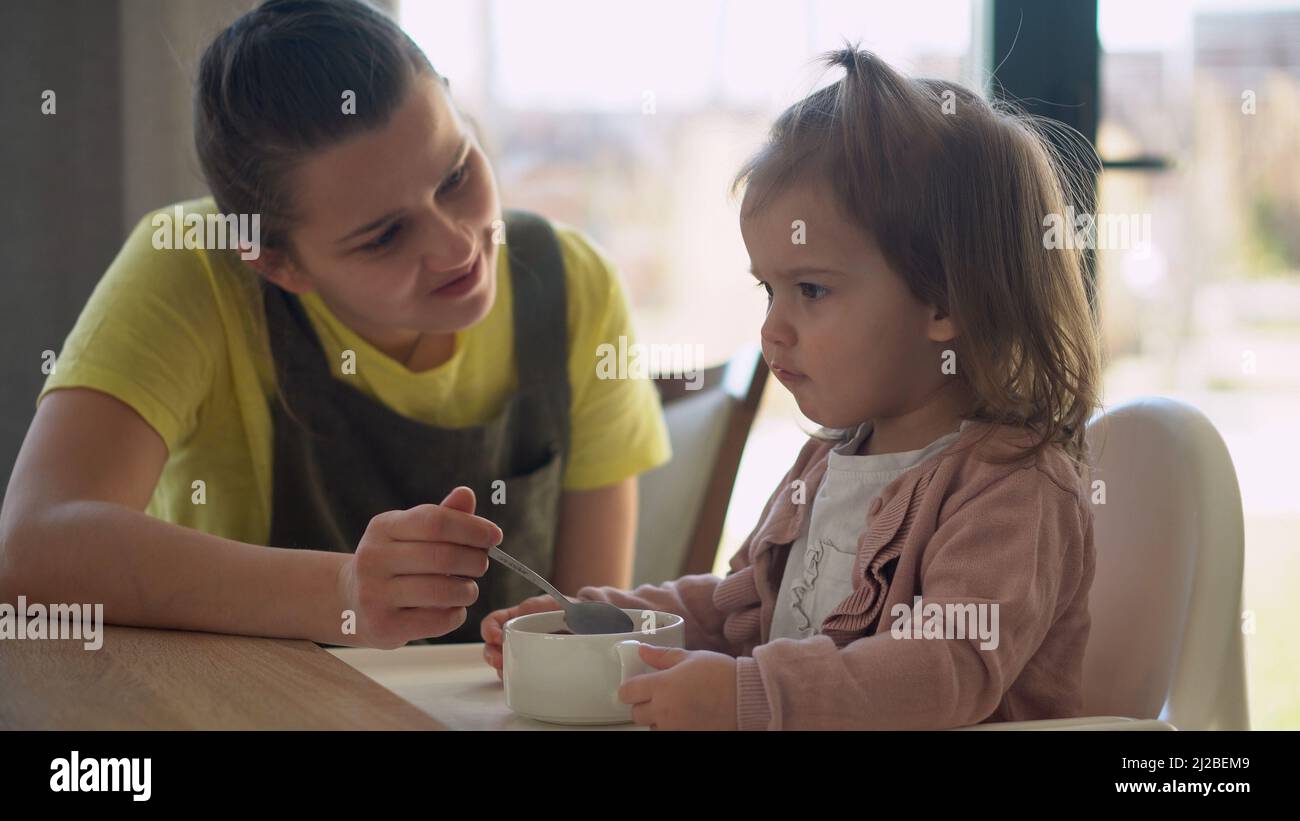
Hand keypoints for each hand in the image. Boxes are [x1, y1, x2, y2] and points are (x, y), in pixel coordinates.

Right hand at [336, 486, 501, 648]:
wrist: (352, 601)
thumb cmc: (394, 562)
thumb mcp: (411, 533)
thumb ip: (442, 516)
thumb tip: (466, 494)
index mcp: (383, 527)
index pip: (436, 522)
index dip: (472, 528)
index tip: (495, 536)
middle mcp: (373, 558)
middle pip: (442, 557)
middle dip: (474, 560)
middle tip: (482, 564)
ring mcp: (374, 594)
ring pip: (442, 591)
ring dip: (468, 590)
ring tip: (468, 589)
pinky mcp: (383, 625)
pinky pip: (436, 620)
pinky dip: (456, 614)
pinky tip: (453, 608)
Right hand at [480, 593, 567, 677]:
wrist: (587, 628)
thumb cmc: (566, 612)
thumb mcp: (552, 604)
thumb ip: (537, 605)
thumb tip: (520, 611)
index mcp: (515, 618)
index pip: (493, 622)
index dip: (489, 629)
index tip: (495, 637)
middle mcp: (514, 638)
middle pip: (492, 648)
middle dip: (491, 655)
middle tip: (499, 661)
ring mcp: (522, 655)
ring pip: (503, 665)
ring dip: (503, 670)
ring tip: (511, 673)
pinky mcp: (532, 671)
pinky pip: (519, 678)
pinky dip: (516, 680)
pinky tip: (522, 680)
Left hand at [618, 646, 738, 729]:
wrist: (748, 698)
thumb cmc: (722, 675)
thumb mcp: (691, 657)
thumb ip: (662, 656)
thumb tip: (642, 651)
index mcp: (662, 686)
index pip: (627, 692)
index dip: (630, 689)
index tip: (637, 686)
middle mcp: (664, 710)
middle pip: (636, 713)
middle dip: (643, 704)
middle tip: (658, 695)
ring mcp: (674, 728)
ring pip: (652, 727)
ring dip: (657, 718)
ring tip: (676, 706)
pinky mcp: (686, 736)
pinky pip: (669, 734)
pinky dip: (672, 727)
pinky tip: (685, 716)